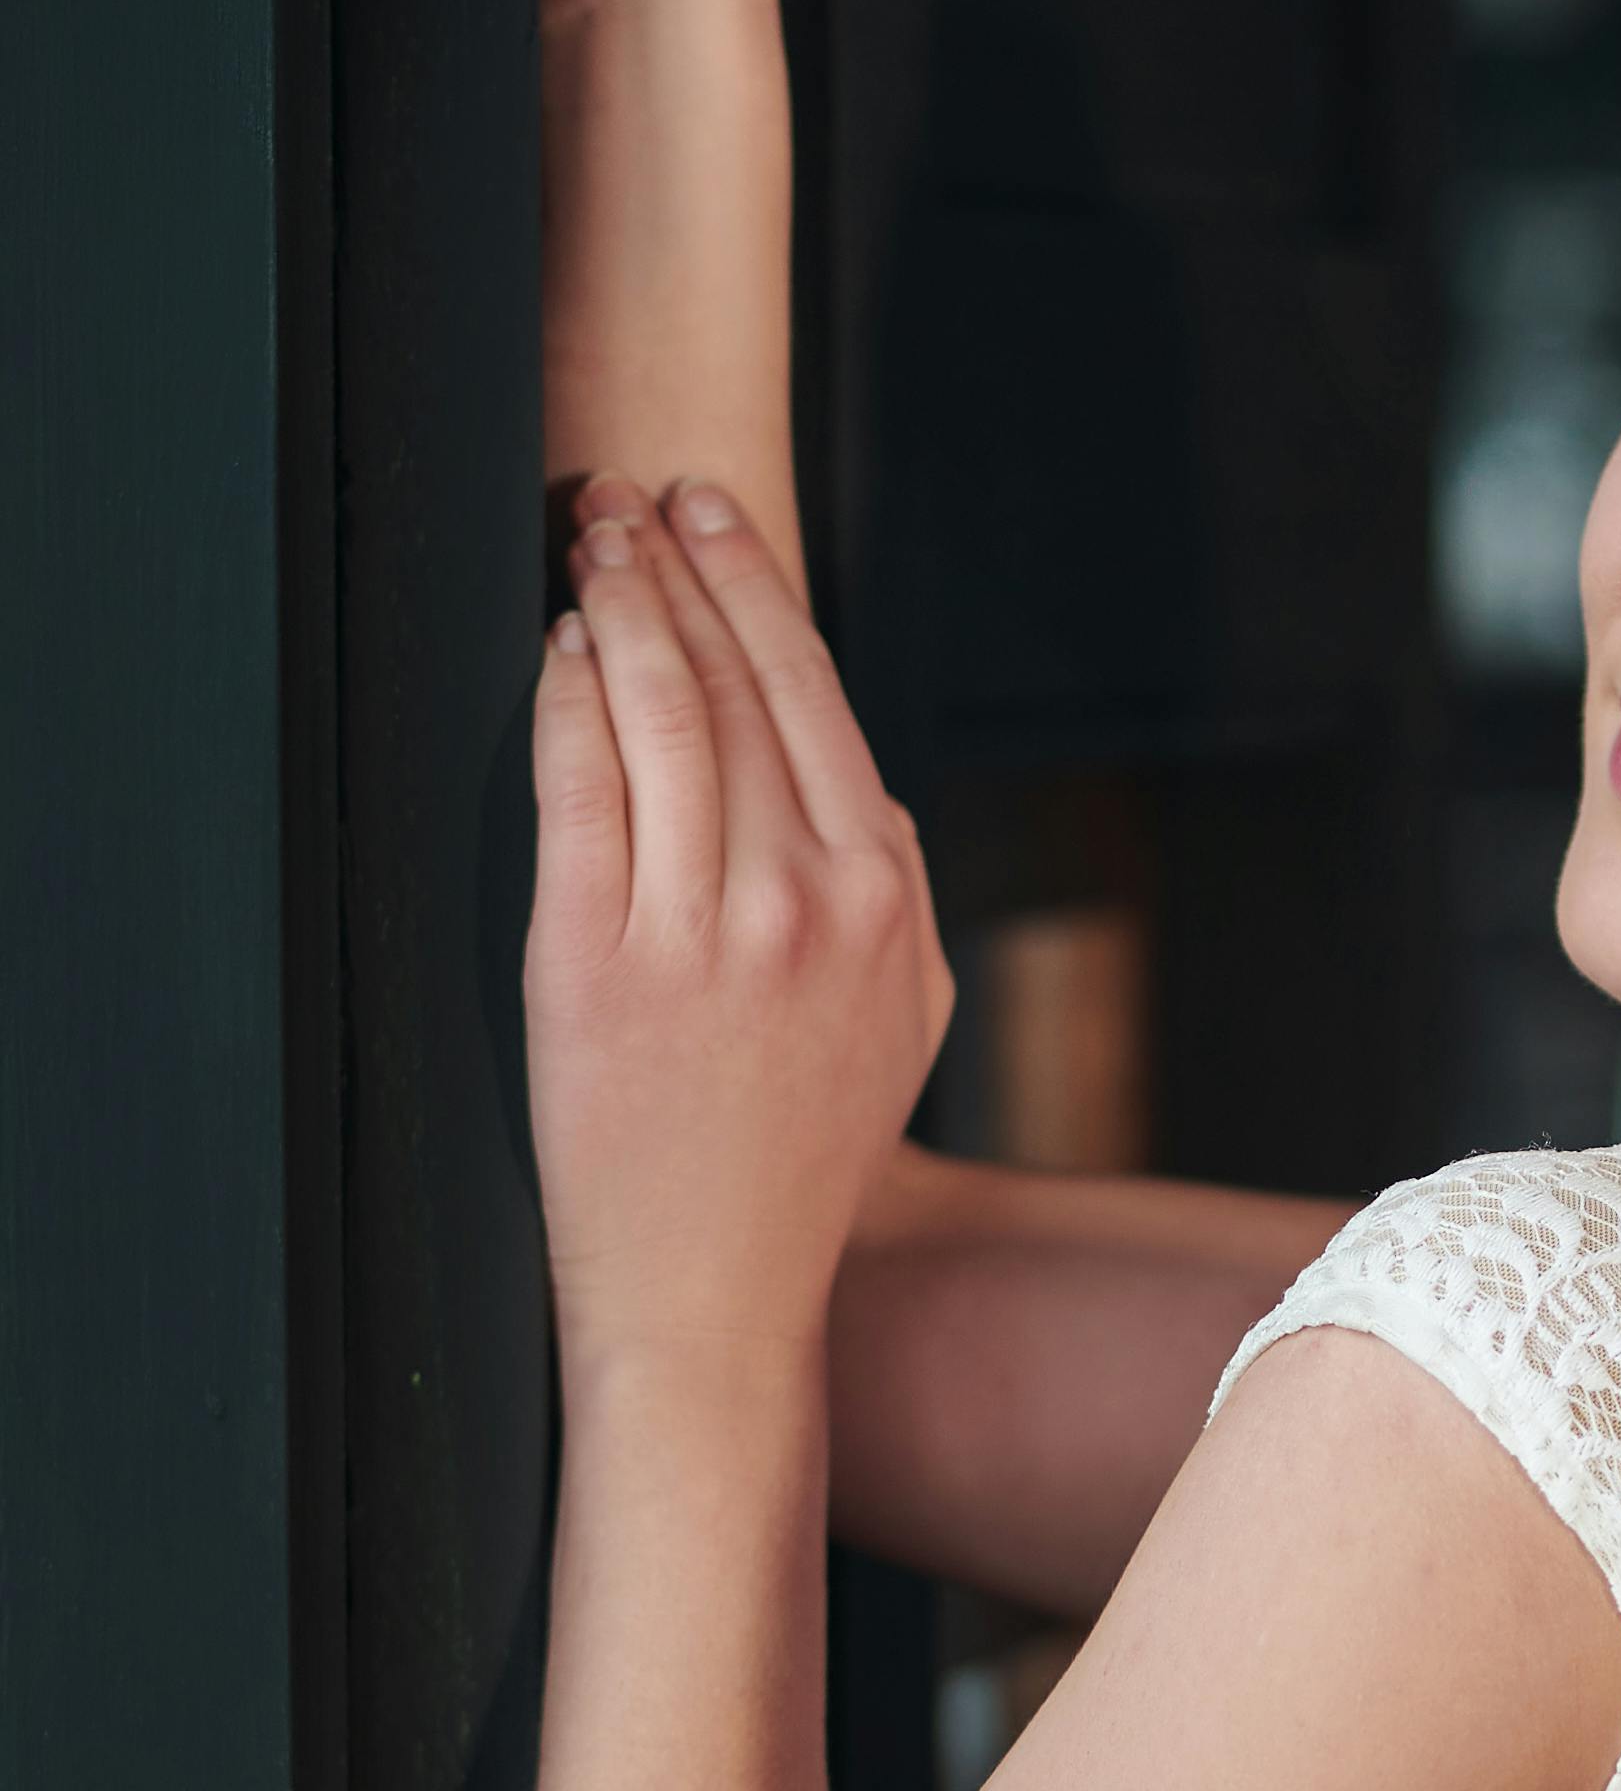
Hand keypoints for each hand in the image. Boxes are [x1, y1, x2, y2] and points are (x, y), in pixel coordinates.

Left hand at [529, 484, 954, 1364]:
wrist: (716, 1297)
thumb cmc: (797, 1163)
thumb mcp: (898, 1024)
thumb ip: (890, 896)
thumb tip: (863, 790)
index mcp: (887, 900)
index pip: (817, 700)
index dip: (755, 588)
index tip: (711, 516)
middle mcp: (809, 902)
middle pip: (741, 682)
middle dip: (679, 562)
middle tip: (630, 492)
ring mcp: (704, 930)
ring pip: (664, 710)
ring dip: (617, 601)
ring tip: (585, 541)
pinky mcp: (599, 960)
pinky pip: (581, 783)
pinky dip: (566, 693)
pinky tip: (552, 646)